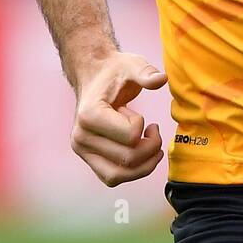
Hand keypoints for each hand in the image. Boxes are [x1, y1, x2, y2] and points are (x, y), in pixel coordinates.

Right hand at [70, 51, 168, 187]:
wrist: (94, 76)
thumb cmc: (114, 72)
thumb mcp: (131, 65)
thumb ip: (146, 72)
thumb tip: (161, 79)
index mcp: (89, 114)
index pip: (130, 136)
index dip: (143, 126)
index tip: (138, 113)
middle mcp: (81, 136)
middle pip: (127, 159)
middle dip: (150, 147)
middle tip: (154, 130)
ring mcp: (82, 149)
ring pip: (118, 175)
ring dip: (144, 165)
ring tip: (153, 147)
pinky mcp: (88, 158)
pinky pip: (112, 177)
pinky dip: (132, 172)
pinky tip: (142, 154)